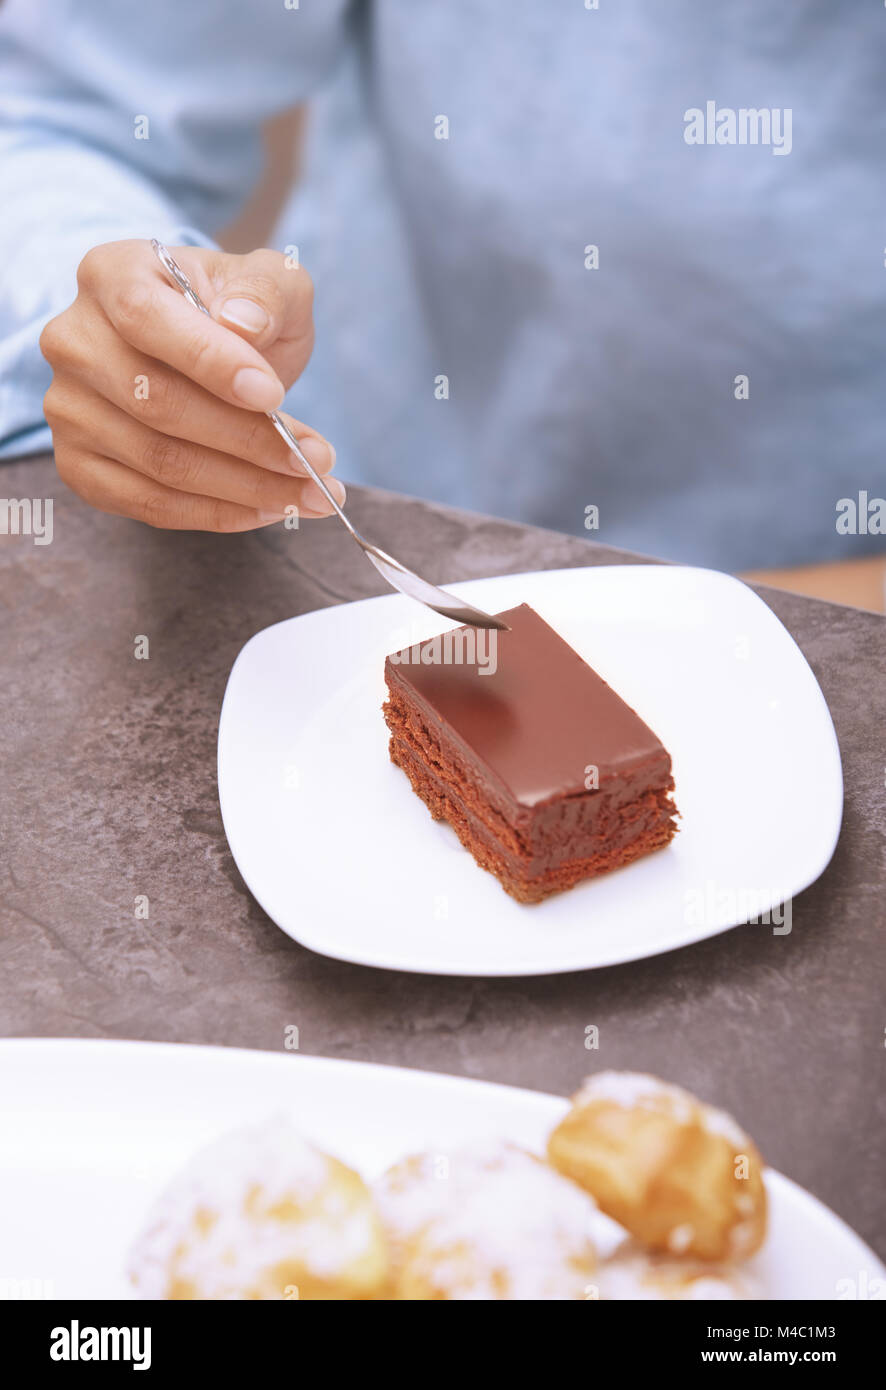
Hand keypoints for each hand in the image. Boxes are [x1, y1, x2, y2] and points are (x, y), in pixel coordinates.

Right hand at [39, 240, 343, 529]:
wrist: (207, 353)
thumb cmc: (236, 312)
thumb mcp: (266, 282)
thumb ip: (265, 291)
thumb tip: (245, 324)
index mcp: (111, 276)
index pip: (146, 319)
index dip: (210, 361)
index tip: (274, 396)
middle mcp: (75, 343)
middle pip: (157, 404)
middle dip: (250, 441)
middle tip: (318, 462)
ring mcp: (70, 410)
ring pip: (160, 464)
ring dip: (247, 488)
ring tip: (312, 494)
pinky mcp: (80, 467)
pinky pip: (151, 505)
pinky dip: (219, 514)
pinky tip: (271, 509)